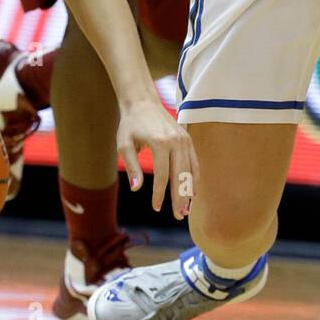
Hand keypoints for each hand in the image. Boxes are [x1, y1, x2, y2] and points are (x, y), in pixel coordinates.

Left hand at [115, 100, 198, 218]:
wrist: (143, 102)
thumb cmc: (130, 125)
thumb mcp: (124, 145)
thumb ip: (132, 166)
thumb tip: (137, 188)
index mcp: (160, 142)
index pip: (162, 175)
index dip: (159, 194)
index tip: (156, 208)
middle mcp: (176, 141)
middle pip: (180, 176)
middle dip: (179, 198)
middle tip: (178, 216)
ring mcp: (184, 140)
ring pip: (190, 171)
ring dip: (189, 191)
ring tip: (186, 209)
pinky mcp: (188, 139)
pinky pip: (194, 162)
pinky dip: (194, 178)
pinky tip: (192, 193)